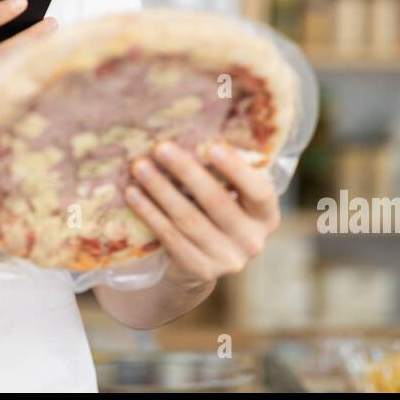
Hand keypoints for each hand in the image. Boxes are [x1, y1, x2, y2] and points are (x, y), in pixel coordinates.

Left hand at [124, 139, 280, 284]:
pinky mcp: (200, 270)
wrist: (204, 259)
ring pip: (188, 219)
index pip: (259, 191)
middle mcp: (252, 241)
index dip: (237, 170)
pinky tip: (133, 194)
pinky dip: (150, 213)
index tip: (211, 147)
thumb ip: (223, 171)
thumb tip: (191, 129)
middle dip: (186, 171)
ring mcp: (227, 260)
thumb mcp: (231, 194)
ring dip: (160, 190)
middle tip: (161, 147)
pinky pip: (170, 237)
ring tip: (140, 166)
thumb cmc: (216, 210)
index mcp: (266, 215)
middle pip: (216, 202)